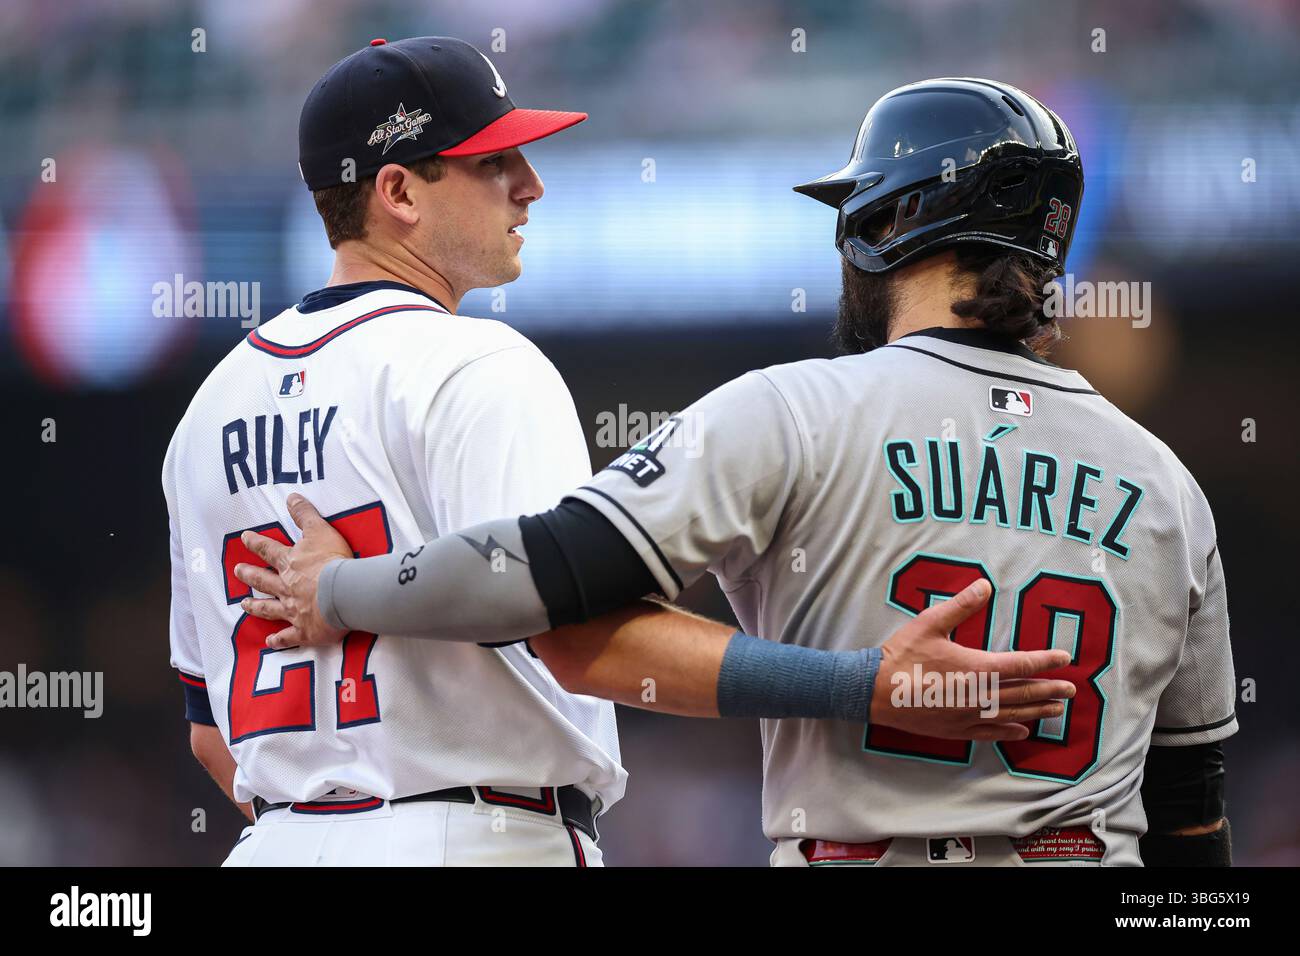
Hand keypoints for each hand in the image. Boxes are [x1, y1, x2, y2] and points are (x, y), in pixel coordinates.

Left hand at [233, 493, 351, 648]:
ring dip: (256, 607)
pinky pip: (288, 636)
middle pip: (263, 580)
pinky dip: (279, 640)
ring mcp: (293, 610)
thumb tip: (291, 496)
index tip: (244, 538)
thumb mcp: (320, 530)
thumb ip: (305, 514)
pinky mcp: (304, 630)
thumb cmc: (333, 561)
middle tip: (237, 571)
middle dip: (249, 575)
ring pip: (269, 608)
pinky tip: (270, 642)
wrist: (343, 592)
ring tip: (244, 606)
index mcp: (290, 563)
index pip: (268, 550)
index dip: (256, 543)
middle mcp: (286, 587)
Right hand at [869, 579, 1075, 740]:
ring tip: (1057, 710)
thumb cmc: (903, 655)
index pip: (1021, 664)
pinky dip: (1010, 731)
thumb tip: (985, 586)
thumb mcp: (930, 623)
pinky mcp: (956, 729)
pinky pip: (991, 732)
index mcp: (977, 668)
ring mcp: (968, 716)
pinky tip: (1022, 732)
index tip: (1064, 658)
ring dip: (1037, 711)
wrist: (875, 691)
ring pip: (1012, 714)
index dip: (1045, 661)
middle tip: (1071, 689)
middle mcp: (979, 695)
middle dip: (1049, 689)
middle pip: (1023, 693)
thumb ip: (961, 606)